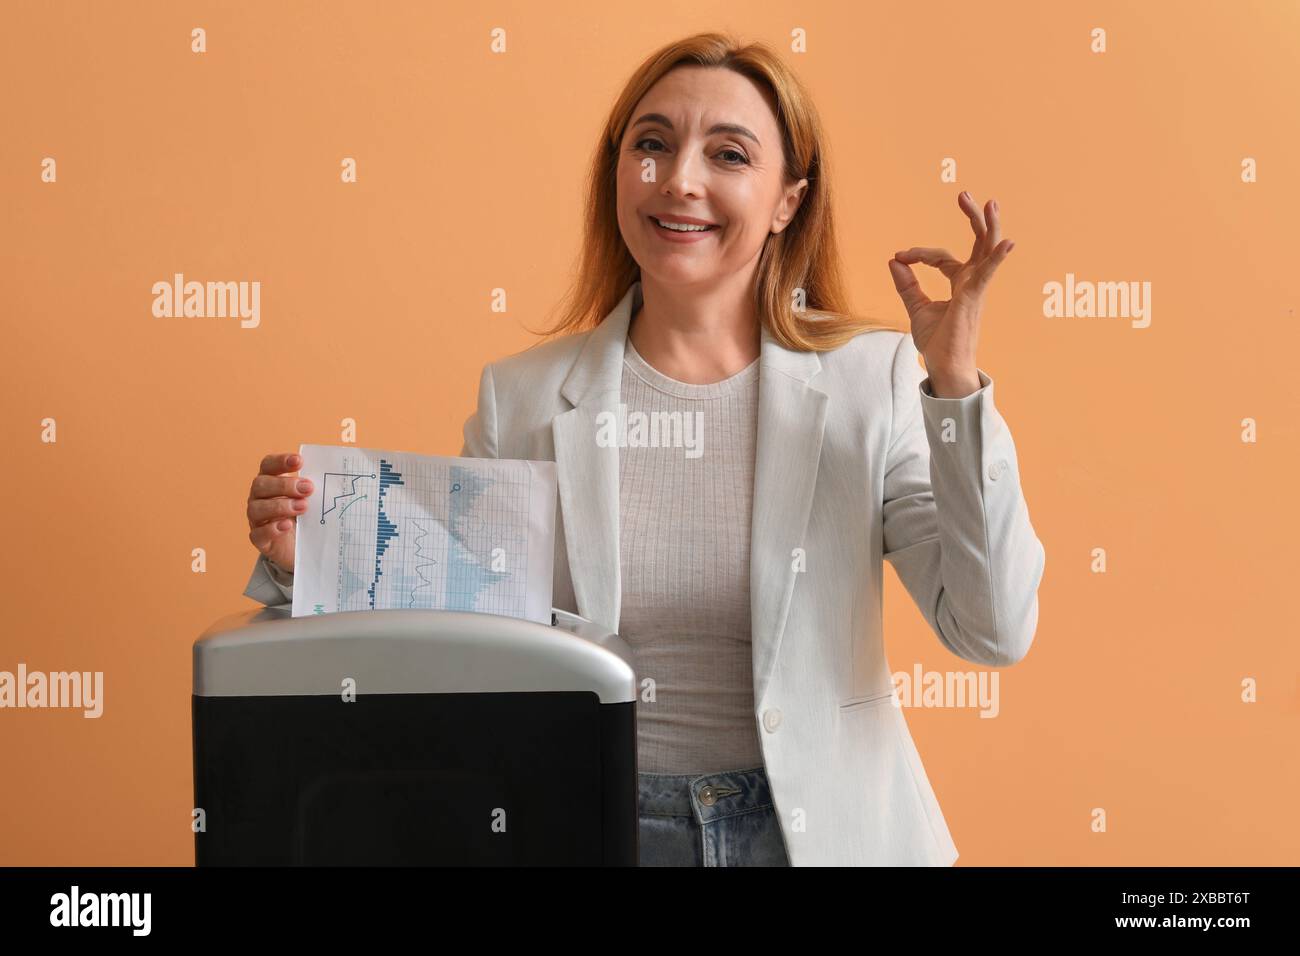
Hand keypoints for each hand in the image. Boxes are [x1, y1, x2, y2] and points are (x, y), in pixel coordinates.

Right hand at [246, 451, 311, 573]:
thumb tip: (335, 479)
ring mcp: (257, 519)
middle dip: (284, 485)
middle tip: (308, 488)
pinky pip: (259, 533)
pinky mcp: (260, 539)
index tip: (299, 461)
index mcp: (271, 481)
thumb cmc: (307, 516)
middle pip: (261, 485)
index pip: (268, 465)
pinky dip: (272, 528)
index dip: (280, 461)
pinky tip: (287, 525)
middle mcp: (259, 498)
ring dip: (280, 506)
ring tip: (303, 507)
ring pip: (257, 508)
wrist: (304, 547)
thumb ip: (317, 489)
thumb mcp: (313, 500)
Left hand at [887, 191, 1013, 387]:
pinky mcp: (972, 299)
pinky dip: (996, 258)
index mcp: (961, 283)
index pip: (942, 257)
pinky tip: (1007, 243)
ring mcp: (975, 289)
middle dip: (973, 217)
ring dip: (988, 226)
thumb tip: (893, 260)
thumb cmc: (938, 342)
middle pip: (978, 243)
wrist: (944, 368)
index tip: (900, 256)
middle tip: (964, 194)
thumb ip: (907, 284)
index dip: (919, 254)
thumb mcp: (917, 308)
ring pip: (987, 251)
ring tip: (989, 203)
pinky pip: (986, 274)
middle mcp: (972, 282)